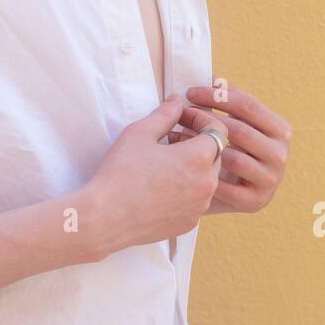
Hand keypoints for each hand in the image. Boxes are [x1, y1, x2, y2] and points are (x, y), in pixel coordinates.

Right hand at [84, 95, 229, 256]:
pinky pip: (196, 200)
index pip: (218, 129)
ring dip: (192, 166)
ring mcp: (199, 207)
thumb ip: (165, 113)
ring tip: (164, 162)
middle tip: (170, 137)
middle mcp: (207, 184)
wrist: (105, 218)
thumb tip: (177, 101)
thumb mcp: (140, 133)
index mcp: (198, 158)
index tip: (181, 117)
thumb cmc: (120, 173)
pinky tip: (161, 186)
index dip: (201, 118)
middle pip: (215, 154)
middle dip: (198, 141)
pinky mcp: (189, 223)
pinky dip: (186, 189)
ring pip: (206, 178)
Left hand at [170, 83, 291, 215]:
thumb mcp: (236, 122)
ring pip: (232, 157)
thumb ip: (228, 100)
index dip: (216, 96)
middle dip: (206, 120)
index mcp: (280, 130)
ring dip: (202, 147)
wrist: (234, 193)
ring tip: (180, 139)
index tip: (190, 92)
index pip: (247, 104)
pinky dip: (205, 175)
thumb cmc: (232, 149)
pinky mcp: (256, 202)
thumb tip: (213, 76)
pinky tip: (187, 166)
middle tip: (180, 116)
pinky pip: (226, 186)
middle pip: (239, 130)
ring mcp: (271, 180)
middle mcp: (281, 154)